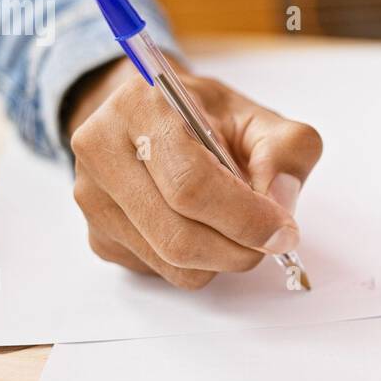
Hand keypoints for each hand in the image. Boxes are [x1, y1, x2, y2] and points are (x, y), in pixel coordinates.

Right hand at [65, 58, 321, 288]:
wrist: (151, 120)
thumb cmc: (204, 117)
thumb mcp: (257, 116)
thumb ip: (286, 149)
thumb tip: (280, 201)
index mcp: (140, 107)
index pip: (190, 183)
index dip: (245, 217)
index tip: (283, 229)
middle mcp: (102, 152)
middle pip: (178, 236)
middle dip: (240, 248)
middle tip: (272, 238)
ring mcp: (93, 199)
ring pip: (173, 264)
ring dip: (223, 258)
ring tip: (236, 224)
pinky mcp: (99, 237)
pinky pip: (162, 273)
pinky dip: (199, 262)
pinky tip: (202, 225)